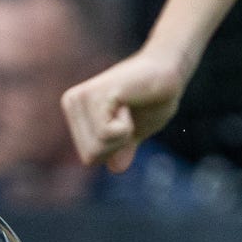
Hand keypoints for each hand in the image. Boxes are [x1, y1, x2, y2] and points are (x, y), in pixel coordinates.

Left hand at [62, 43, 188, 172]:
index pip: (90, 158)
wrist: (170, 73)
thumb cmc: (153, 99)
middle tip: (129, 115)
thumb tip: (115, 168)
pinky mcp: (96, 94)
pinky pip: (107, 134)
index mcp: (75, 112)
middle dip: (118, 145)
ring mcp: (81, 98)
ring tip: (129, 107)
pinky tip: (128, 102)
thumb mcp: (135, 131)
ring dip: (123, 134)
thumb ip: (121, 148)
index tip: (127, 122)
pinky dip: (126, 127)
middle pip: (91, 156)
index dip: (115, 149)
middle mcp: (72, 102)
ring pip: (98, 148)